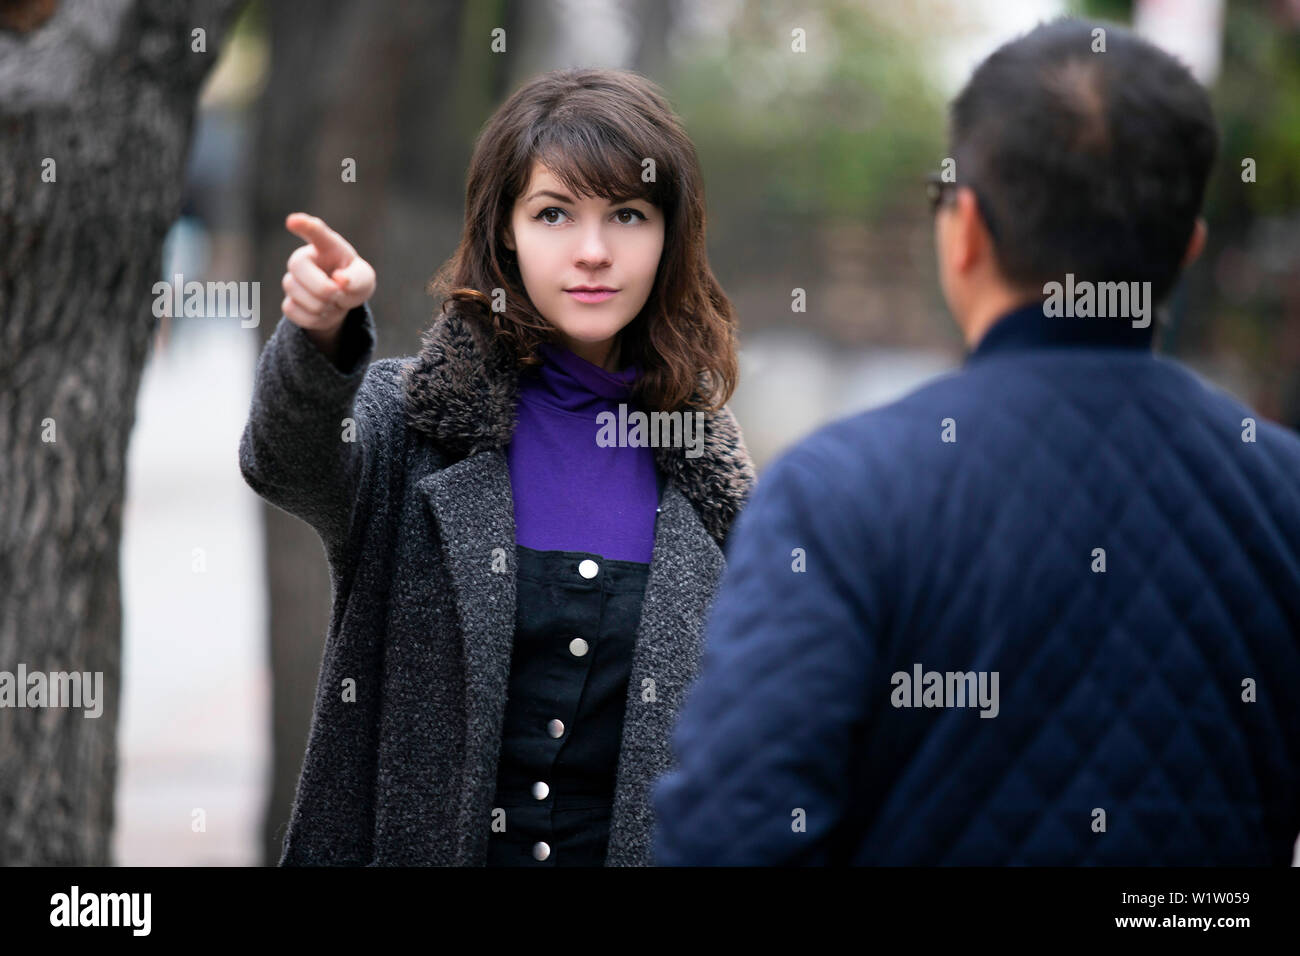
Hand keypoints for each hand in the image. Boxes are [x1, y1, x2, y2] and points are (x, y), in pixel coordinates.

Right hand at [280, 212, 376, 331]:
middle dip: (321, 286)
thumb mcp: (364, 280)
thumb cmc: (353, 282)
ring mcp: (293, 280)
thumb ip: (357, 278)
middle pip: (297, 265)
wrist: (341, 303)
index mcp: (326, 246)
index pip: (315, 231)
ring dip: (322, 306)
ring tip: (333, 302)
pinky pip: (293, 311)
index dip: (304, 225)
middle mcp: (305, 259)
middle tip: (337, 293)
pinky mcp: (289, 302)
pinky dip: (314, 319)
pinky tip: (323, 312)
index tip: (292, 221)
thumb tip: (339, 280)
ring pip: (296, 293)